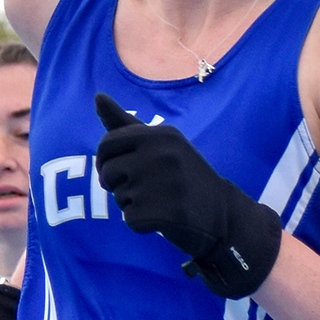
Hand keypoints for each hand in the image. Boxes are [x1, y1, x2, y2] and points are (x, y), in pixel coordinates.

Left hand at [93, 92, 282, 299]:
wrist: (222, 213)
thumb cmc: (182, 175)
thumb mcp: (159, 144)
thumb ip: (125, 123)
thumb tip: (98, 96)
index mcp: (160, 135)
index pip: (108, 144)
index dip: (105, 161)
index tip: (119, 170)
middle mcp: (162, 155)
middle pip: (108, 172)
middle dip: (118, 185)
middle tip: (146, 188)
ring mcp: (165, 184)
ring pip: (118, 197)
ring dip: (132, 204)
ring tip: (159, 201)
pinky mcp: (165, 213)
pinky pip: (130, 219)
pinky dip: (141, 223)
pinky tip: (164, 218)